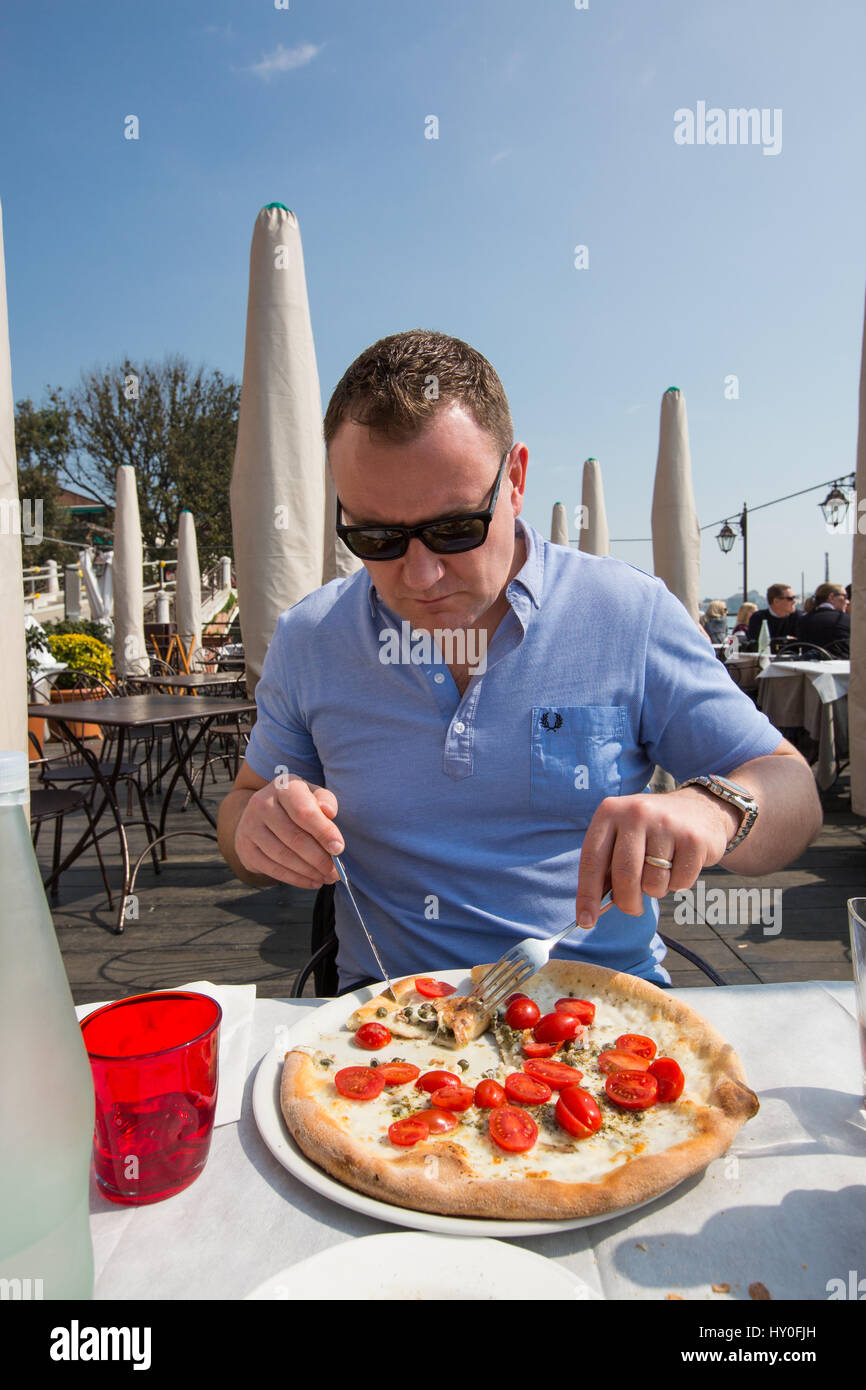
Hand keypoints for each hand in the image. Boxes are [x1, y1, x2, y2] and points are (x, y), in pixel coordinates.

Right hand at [234, 773, 343, 888]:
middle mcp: (261, 804)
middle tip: (336, 871)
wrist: (260, 813)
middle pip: (294, 838)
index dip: (323, 832)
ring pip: (283, 856)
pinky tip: (313, 881)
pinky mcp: (245, 848)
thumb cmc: (296, 804)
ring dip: (309, 871)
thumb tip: (329, 812)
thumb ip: (325, 799)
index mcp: (282, 787)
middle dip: (319, 858)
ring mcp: (250, 827)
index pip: (303, 812)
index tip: (339, 848)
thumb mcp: (312, 794)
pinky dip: (296, 879)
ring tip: (327, 878)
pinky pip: (273, 869)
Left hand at [575, 787, 740, 926]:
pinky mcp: (693, 839)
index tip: (585, 921)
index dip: (587, 895)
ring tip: (660, 872)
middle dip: (627, 903)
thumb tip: (591, 912)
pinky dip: (678, 884)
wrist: (699, 809)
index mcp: (610, 811)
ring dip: (656, 890)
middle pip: (625, 876)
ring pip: (653, 883)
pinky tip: (680, 864)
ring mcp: (666, 824)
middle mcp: (636, 813)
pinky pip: (680, 882)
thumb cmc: (650, 833)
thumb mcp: (623, 838)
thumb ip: (606, 869)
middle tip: (633, 909)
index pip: (592, 860)